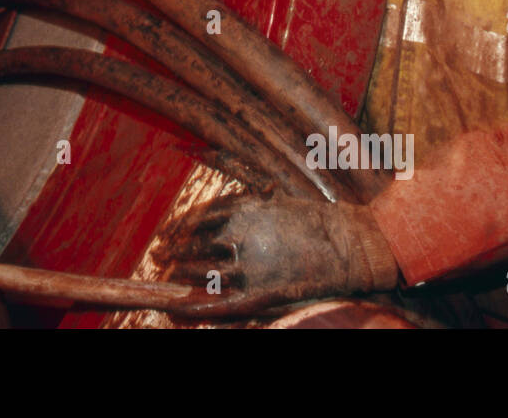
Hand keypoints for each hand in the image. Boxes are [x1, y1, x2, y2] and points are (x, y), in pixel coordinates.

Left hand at [153, 193, 399, 316]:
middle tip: (158, 255)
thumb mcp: (275, 198)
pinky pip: (220, 304)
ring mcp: (249, 267)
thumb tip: (215, 204)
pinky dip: (196, 307)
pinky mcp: (260, 293)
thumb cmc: (314, 220)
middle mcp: (241, 237)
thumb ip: (246, 199)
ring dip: (181, 273)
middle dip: (173, 250)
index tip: (167, 233)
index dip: (179, 227)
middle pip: (195, 245)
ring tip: (168, 274)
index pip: (198, 219)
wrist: (349, 245)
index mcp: (244, 211)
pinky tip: (179, 309)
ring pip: (202, 272)